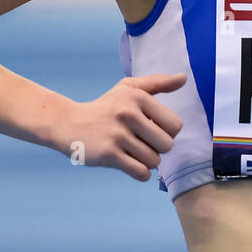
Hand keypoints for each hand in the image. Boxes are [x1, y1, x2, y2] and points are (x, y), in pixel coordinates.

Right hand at [50, 73, 185, 181]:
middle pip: (167, 145)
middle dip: (157, 148)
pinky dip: (140, 173)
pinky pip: (141, 172)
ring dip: (146, 161)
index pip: (175, 126)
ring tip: (132, 152)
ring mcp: (118, 135)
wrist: (68, 123)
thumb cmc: (105, 107)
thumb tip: (183, 79)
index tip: (151, 130)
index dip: (167, 132)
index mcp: (138, 97)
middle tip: (141, 143)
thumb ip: (157, 83)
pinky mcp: (108, 154)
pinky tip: (129, 163)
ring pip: (154, 161)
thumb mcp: (128, 89)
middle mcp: (129, 114)